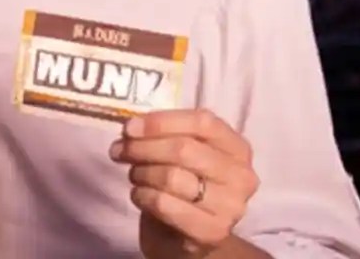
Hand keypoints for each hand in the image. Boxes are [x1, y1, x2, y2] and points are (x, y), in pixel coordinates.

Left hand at [109, 109, 259, 257]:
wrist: (186, 238)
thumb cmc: (182, 188)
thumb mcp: (181, 155)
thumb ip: (165, 135)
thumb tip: (132, 127)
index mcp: (237, 148)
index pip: (202, 122)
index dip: (161, 122)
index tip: (129, 128)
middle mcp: (241, 176)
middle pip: (183, 149)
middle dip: (142, 147)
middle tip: (117, 151)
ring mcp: (230, 206)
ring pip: (171, 176)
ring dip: (140, 173)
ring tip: (134, 175)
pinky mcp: (211, 232)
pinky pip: (163, 204)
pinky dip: (142, 195)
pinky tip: (139, 195)